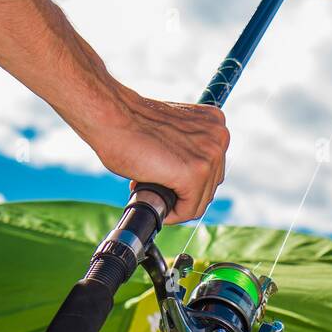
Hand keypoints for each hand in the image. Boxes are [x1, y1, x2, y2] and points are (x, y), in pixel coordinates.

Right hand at [92, 89, 230, 223]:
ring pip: (201, 200)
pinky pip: (191, 209)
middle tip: (156, 187)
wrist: (112, 117)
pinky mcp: (196, 172)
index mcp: (214, 123)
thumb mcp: (172, 134)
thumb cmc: (132, 125)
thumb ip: (187, 149)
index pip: (213, 169)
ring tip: (153, 192)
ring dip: (177, 204)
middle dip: (183, 193)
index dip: (187, 182)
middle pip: (210, 186)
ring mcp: (211, 154)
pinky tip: (160, 208)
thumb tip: (188, 177)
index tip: (166, 181)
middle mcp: (219, 136)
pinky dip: (174, 214)